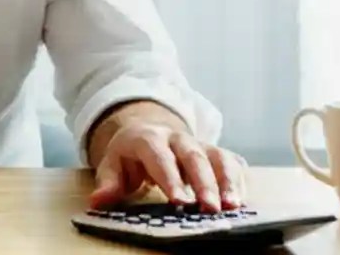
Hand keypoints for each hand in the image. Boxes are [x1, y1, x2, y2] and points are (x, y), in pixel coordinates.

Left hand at [89, 121, 246, 212]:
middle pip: (194, 157)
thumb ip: (108, 183)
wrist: (146, 131)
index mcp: (149, 139)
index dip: (170, 178)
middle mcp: (178, 138)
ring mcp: (199, 144)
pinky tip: (241, 200)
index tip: (179, 201)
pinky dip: (239, 180)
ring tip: (233, 206)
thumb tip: (97, 201)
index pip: (160, 158)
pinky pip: (232, 162)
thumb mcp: (112, 165)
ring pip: (218, 157)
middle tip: (211, 208)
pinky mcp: (215, 153)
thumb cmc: (130, 154)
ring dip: (228, 181)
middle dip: (204, 183)